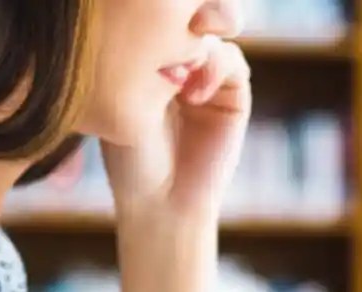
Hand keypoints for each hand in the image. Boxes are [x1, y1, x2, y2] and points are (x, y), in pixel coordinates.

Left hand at [102, 35, 251, 221]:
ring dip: (194, 49)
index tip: (133, 37)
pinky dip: (215, 67)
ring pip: (211, 37)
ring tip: (175, 82)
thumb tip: (171, 28)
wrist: (161, 201)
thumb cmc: (130, 158)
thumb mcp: (127, 100)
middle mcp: (180, 69)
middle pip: (186, 24)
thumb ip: (151, 61)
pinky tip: (193, 96)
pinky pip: (233, 61)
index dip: (151, 21)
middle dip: (177, 27)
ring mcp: (209, 81)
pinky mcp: (234, 98)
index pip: (158, 25)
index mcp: (149, 65)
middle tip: (161, 47)